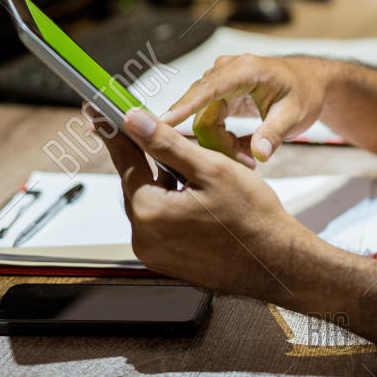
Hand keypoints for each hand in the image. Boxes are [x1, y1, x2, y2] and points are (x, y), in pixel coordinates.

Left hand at [90, 105, 313, 300]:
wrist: (276, 261)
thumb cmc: (252, 217)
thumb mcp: (211, 168)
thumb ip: (166, 144)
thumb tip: (135, 121)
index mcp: (150, 213)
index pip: (125, 162)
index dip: (116, 133)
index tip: (100, 114)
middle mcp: (145, 238)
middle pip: (137, 183)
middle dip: (150, 159)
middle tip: (168, 141)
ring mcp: (155, 253)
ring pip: (149, 202)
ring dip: (163, 182)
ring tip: (196, 175)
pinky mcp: (167, 260)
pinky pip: (159, 223)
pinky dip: (171, 204)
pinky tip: (197, 197)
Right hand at [159, 54, 328, 166]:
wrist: (308, 83)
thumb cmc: (304, 93)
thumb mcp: (295, 116)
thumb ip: (274, 134)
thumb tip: (259, 154)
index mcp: (245, 71)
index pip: (208, 90)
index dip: (184, 106)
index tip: (163, 122)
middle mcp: (227, 71)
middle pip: (203, 114)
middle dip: (219, 144)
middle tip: (247, 163)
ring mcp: (220, 80)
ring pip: (204, 119)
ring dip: (222, 143)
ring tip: (249, 156)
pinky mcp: (218, 91)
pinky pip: (208, 119)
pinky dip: (222, 137)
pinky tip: (244, 145)